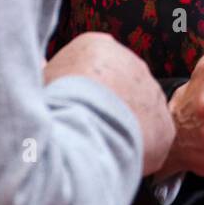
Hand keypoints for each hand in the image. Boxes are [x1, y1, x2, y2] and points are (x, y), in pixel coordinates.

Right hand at [44, 31, 174, 175]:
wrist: (82, 131)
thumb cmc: (55, 105)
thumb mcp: (41, 79)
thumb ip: (46, 70)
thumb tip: (38, 63)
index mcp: (99, 47)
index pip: (96, 67)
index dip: (84, 92)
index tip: (74, 108)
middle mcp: (132, 63)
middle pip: (120, 88)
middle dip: (107, 108)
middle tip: (87, 128)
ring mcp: (152, 93)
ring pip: (139, 113)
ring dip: (125, 128)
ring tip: (101, 146)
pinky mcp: (165, 125)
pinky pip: (154, 140)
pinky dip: (139, 152)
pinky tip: (118, 157)